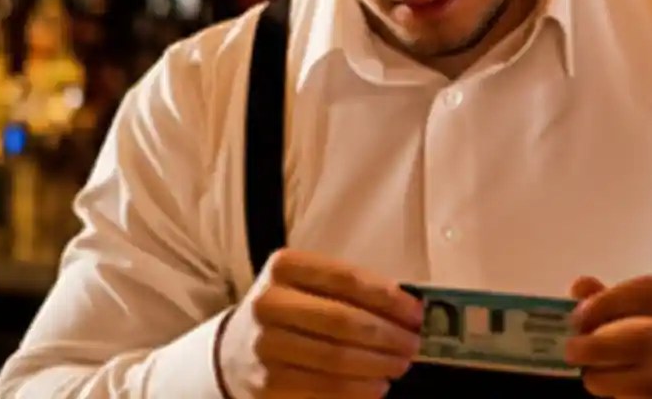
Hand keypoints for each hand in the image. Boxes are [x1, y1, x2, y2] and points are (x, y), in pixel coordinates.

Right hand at [217, 249, 423, 397]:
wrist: (234, 350)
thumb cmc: (291, 310)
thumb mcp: (310, 284)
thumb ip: (352, 290)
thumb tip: (409, 311)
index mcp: (284, 267)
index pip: (346, 279)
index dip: (388, 297)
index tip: (416, 312)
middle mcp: (269, 303)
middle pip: (343, 320)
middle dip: (388, 335)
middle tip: (414, 344)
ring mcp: (264, 347)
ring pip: (335, 358)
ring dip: (378, 364)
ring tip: (400, 365)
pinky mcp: (265, 386)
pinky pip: (322, 391)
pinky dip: (357, 391)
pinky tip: (376, 387)